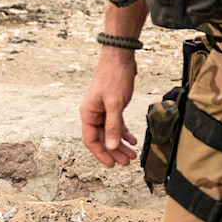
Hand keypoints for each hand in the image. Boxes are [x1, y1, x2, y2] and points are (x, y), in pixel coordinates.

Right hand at [81, 50, 139, 165]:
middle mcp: (93, 114)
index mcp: (88, 113)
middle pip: (102, 139)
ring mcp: (103, 110)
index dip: (101, 154)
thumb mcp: (115, 103)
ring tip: (132, 154)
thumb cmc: (114, 77)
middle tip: (126, 162)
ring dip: (121, 144)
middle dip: (114, 152)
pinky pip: (117, 124)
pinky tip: (133, 140)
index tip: (112, 164)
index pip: (91, 141)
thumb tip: (112, 147)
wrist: (120, 57)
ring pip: (111, 133)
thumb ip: (113, 126)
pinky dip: (124, 133)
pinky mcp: (113, 106)